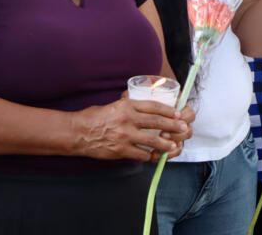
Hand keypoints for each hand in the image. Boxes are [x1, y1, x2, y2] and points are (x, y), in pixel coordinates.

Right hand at [72, 97, 188, 161]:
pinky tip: (155, 156)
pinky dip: (150, 156)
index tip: (177, 113)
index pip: (153, 106)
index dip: (168, 110)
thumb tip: (145, 109)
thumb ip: (129, 107)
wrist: (78, 133)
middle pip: (157, 122)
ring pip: (152, 140)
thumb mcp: (113, 105)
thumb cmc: (94, 117)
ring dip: (166, 144)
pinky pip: (141, 154)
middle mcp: (127, 119)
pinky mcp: (120, 150)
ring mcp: (124, 135)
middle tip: (183, 128)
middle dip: (173, 126)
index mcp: (126, 105)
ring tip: (174, 145)